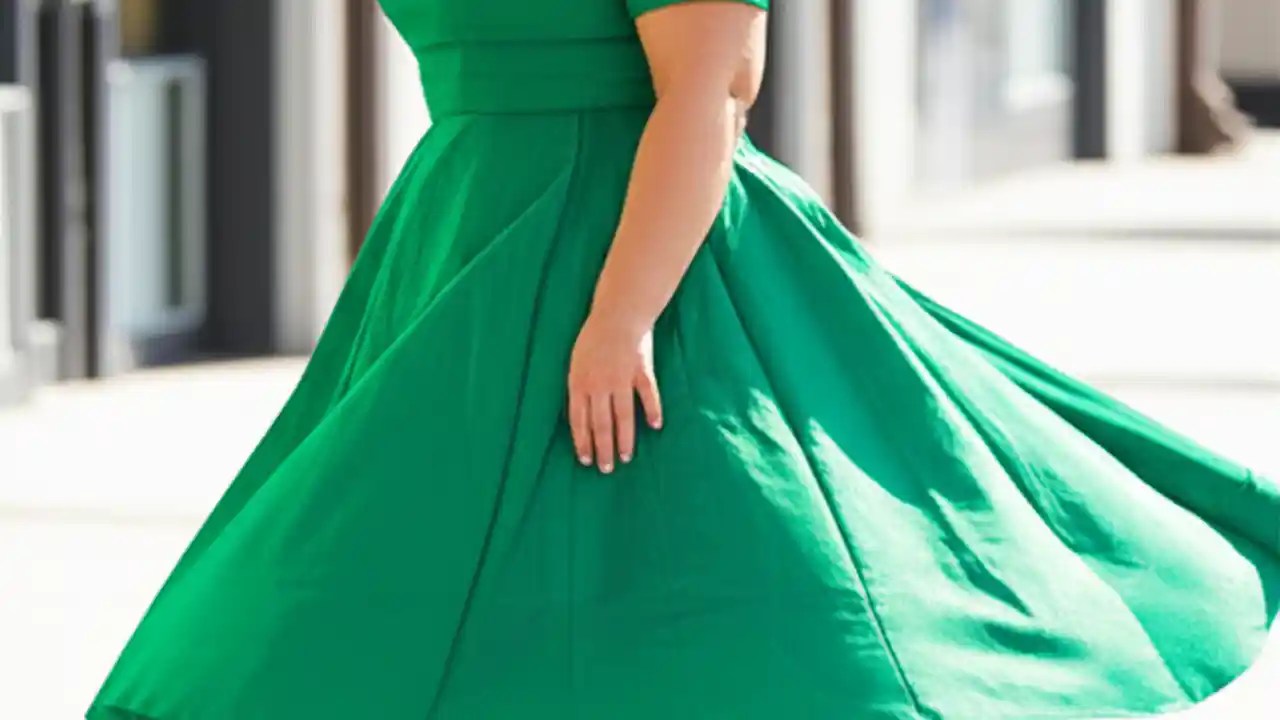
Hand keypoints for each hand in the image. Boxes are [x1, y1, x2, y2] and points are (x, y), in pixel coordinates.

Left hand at [567, 311, 662, 473]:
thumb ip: (579, 387)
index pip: (579, 420)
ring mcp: (621, 379)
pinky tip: (655, 426)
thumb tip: (580, 416)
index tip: (586, 460)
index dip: (582, 442)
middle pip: (601, 424)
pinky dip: (652, 411)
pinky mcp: (642, 371)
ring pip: (623, 417)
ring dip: (624, 440)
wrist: (618, 313)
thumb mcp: (577, 362)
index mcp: (579, 382)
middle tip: (605, 469)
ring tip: (625, 458)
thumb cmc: (594, 337)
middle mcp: (599, 384)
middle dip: (602, 449)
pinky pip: (648, 396)